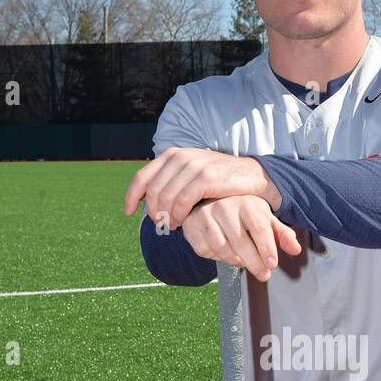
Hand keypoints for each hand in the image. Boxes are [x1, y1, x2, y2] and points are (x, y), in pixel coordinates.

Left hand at [124, 147, 280, 227]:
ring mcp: (194, 166)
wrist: (251, 175)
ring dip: (165, 216)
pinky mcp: (206, 177)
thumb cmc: (219, 179)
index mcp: (173, 154)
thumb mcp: (191, 174)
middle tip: (160, 225)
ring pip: (166, 197)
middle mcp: (181, 157)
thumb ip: (171, 181)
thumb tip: (145, 199)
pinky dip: (178, 215)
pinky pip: (182, 201)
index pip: (142, 176)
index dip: (131, 196)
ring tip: (172, 226)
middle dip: (152, 211)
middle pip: (152, 190)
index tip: (128, 212)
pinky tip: (181, 222)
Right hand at [181, 196, 301, 282]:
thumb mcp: (265, 219)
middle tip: (264, 275)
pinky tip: (224, 253)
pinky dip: (216, 257)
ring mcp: (205, 215)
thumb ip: (281, 234)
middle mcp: (225, 206)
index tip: (272, 265)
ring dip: (235, 260)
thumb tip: (296, 249)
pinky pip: (205, 250)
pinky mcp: (191, 226)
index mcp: (247, 203)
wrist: (210, 201)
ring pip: (221, 247)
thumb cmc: (243, 212)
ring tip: (243, 262)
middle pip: (240, 241)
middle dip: (254, 262)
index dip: (266, 247)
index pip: (259, 227)